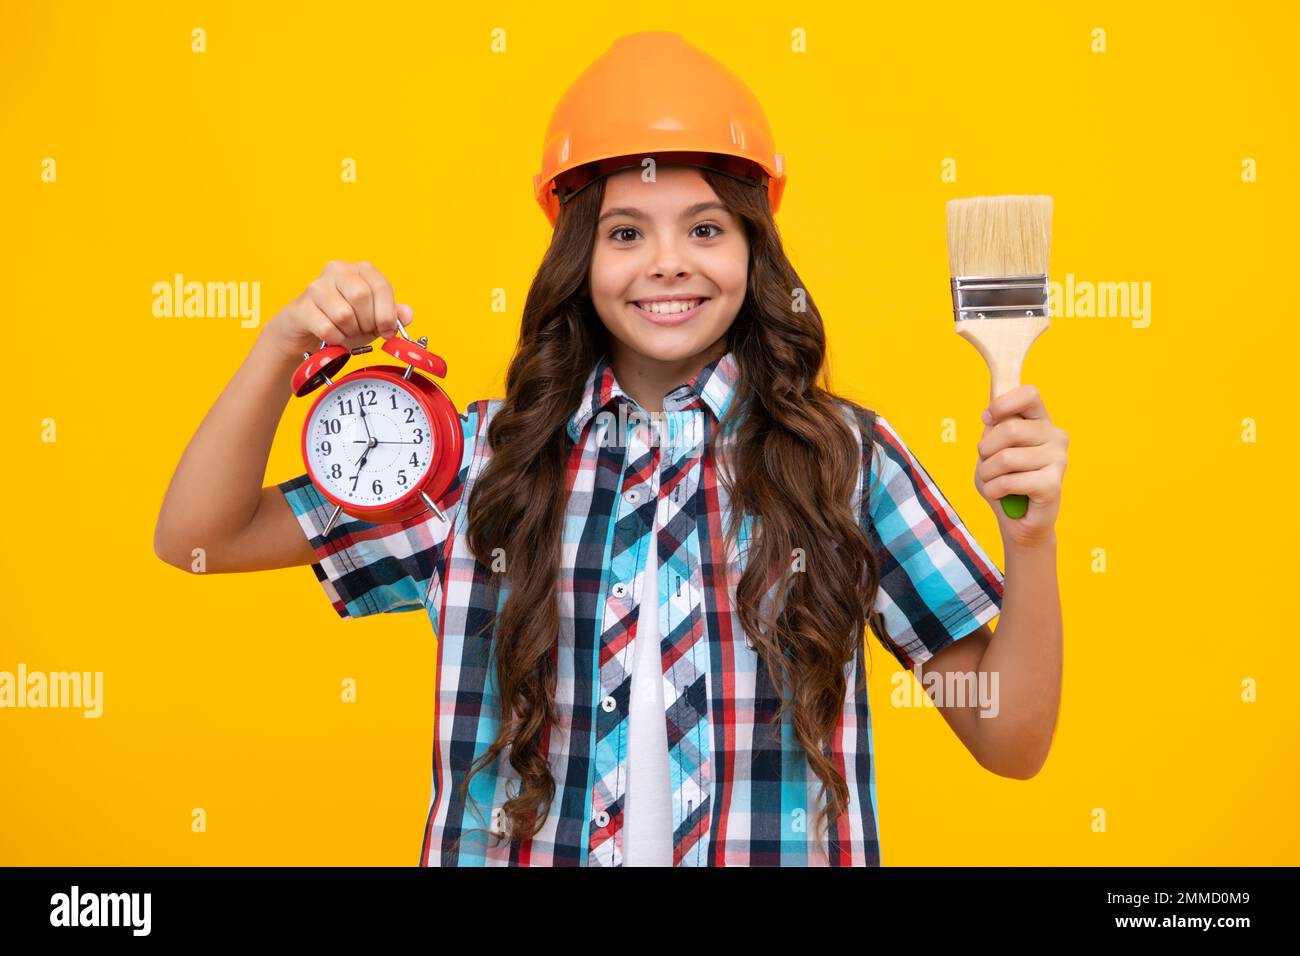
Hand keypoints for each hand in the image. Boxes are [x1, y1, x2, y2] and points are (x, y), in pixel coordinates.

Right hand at [258, 259, 413, 360]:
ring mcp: (316, 286)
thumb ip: (393, 315)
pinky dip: (335, 339)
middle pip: (361, 297)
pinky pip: (326, 328)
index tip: (387, 330)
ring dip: (350, 331)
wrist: (308, 331)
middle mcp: (337, 270)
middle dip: (367, 322)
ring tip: (346, 331)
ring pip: (343, 314)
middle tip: (362, 330)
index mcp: (360, 270)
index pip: (381, 285)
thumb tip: (407, 314)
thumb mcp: (374, 318)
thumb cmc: (343, 321)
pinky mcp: (301, 307)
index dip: (387, 312)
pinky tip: (333, 337)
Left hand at [974, 384, 1067, 548]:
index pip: (1029, 394)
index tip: (987, 419)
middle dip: (985, 450)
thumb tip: (991, 416)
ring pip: (1005, 458)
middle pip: (1010, 428)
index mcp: (1041, 421)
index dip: (1002, 404)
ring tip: (993, 482)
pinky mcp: (1053, 484)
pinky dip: (994, 490)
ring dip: (987, 474)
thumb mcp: (991, 449)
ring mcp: (1059, 459)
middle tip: (987, 465)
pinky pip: (1009, 481)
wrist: (1017, 520)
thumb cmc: (1003, 480)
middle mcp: (1056, 435)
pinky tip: (999, 494)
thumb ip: (993, 429)